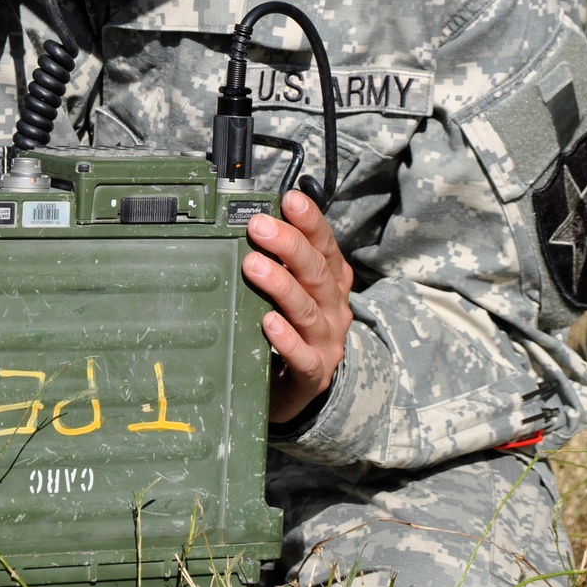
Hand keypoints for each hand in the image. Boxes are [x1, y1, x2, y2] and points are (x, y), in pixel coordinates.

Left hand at [242, 190, 353, 424]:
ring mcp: (327, 342)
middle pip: (315, 272)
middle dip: (288, 245)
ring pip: (307, 309)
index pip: (325, 244)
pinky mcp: (315, 374)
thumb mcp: (293, 288)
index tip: (289, 199)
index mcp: (331, 281)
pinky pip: (303, 357)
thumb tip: (252, 221)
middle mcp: (334, 308)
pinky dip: (287, 338)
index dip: (309, 221)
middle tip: (258, 226)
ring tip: (253, 266)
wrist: (302, 387)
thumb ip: (278, 260)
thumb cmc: (292, 326)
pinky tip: (268, 323)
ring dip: (280, 285)